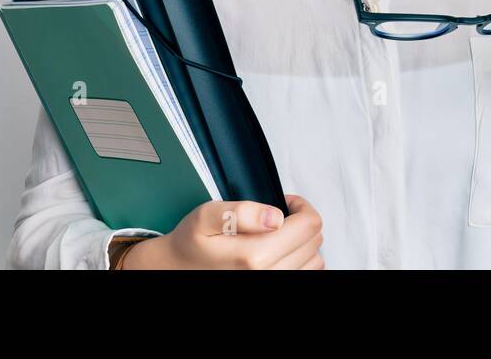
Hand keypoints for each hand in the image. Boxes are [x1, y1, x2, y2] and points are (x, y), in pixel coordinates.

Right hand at [119, 194, 324, 268]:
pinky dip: (301, 260)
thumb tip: (275, 216)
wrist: (176, 270)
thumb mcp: (207, 216)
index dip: (300, 206)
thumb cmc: (192, 243)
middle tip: (280, 216)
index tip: (285, 202)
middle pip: (314, 242)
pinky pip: (306, 274)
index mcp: (254, 257)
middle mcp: (268, 276)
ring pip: (315, 260)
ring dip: (303, 242)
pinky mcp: (274, 289)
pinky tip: (282, 252)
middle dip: (302, 222)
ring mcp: (273, 285)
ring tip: (280, 234)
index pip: (308, 225)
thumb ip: (242, 212)